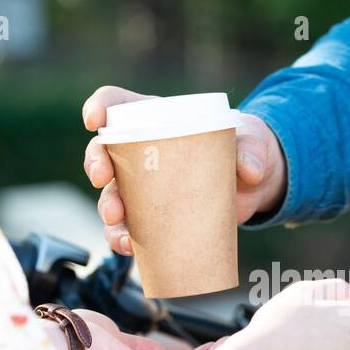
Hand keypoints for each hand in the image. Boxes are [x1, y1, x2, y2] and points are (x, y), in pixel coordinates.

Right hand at [82, 85, 287, 254]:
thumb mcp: (252, 141)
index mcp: (157, 119)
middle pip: (103, 152)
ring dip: (107, 208)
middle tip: (102, 177)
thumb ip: (252, 150)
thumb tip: (250, 170)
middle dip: (95, 164)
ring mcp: (144, 187)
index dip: (99, 107)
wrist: (255, 187)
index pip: (117, 104)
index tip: (95, 120)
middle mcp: (142, 152)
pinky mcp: (153, 217)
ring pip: (110, 195)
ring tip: (117, 220)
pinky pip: (127, 229)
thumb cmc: (245, 148)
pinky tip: (128, 246)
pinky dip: (121, 238)